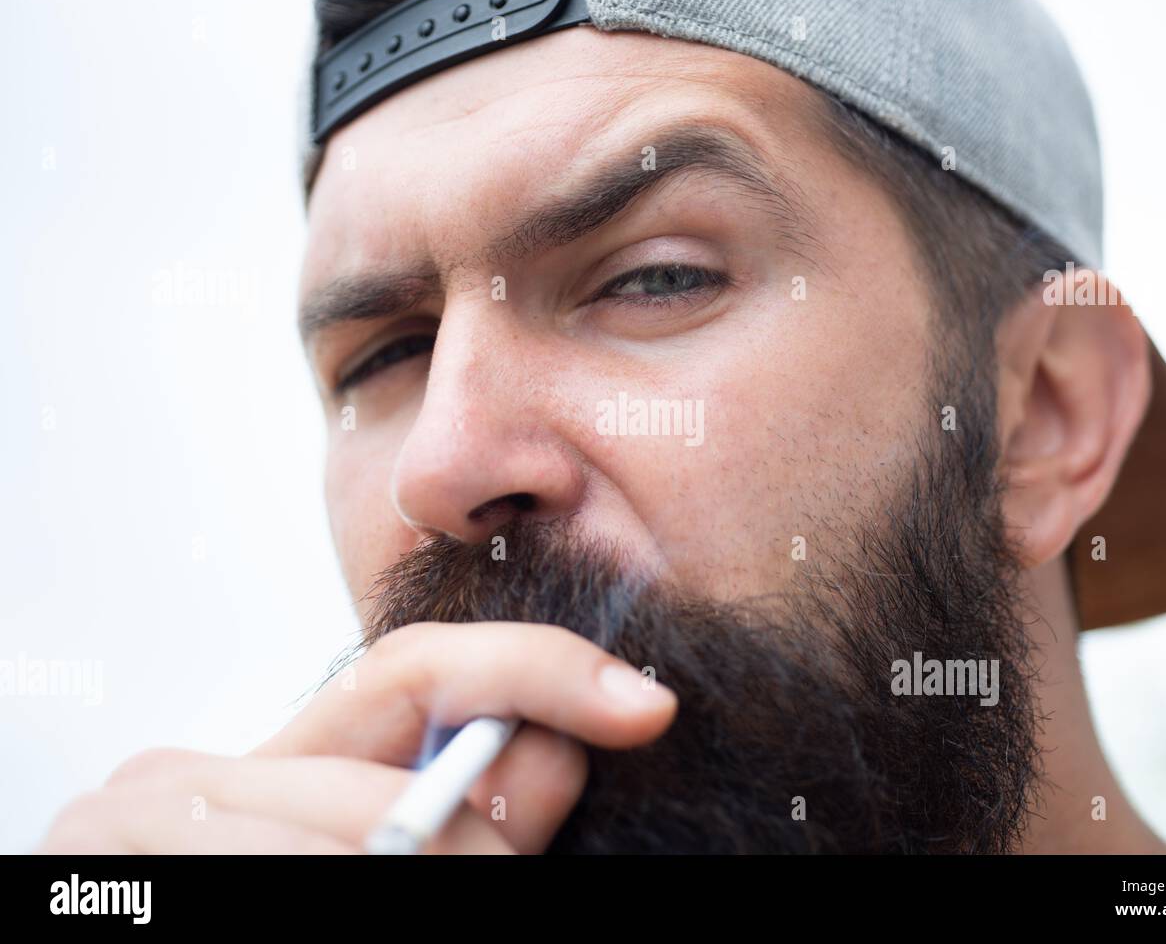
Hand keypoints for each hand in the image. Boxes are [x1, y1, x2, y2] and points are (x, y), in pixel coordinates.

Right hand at [37, 622, 676, 852]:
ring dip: (434, 876)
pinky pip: (308, 871)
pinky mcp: (103, 860)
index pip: (416, 669)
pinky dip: (358, 886)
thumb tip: (557, 752)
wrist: (148, 931)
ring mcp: (133, 822)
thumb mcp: (380, 855)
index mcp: (260, 759)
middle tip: (514, 865)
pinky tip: (369, 874)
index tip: (642, 704)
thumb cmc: (289, 891)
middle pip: (397, 795)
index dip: (536, 672)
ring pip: (368, 844)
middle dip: (484, 853)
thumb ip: (468, 808)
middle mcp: (182, 777)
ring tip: (448, 877)